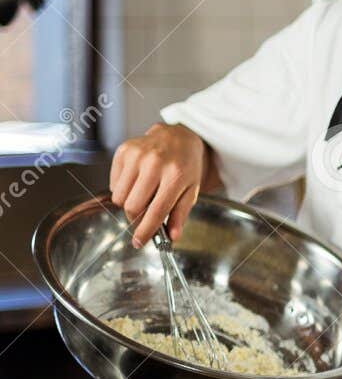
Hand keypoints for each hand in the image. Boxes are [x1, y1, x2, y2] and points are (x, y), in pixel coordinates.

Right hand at [109, 123, 208, 246]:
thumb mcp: (192, 190)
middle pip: (133, 206)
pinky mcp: (123, 151)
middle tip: (143, 217)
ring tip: (142, 196)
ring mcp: (137, 155)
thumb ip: (181, 214)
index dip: (146, 231)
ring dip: (128, 204)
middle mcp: (154, 164)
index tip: (139, 242)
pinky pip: (113, 183)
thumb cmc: (186, 166)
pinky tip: (136, 182)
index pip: (156, 211)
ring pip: (120, 197)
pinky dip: (122, 189)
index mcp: (175, 175)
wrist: (177, 136)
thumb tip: (172, 237)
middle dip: (136, 218)